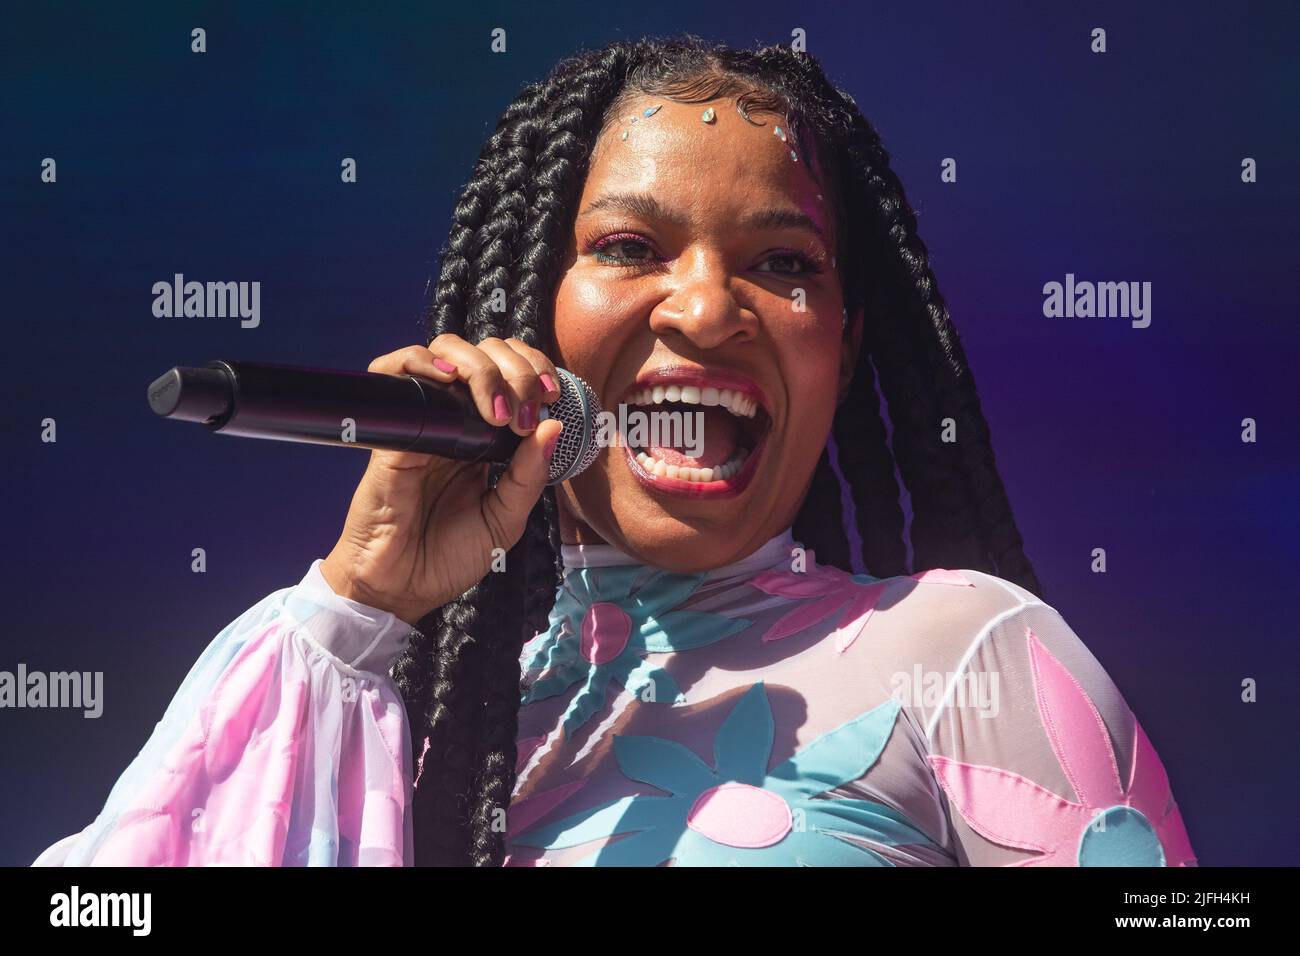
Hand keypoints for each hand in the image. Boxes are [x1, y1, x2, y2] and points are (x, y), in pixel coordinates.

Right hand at [319, 334, 562, 624]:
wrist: (399, 589)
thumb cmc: (449, 558)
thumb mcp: (505, 520)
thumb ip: (529, 476)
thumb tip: (553, 428)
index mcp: (484, 437)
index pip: (509, 374)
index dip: (533, 370)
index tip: (550, 396)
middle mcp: (453, 420)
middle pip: (483, 354)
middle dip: (515, 368)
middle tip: (525, 409)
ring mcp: (422, 422)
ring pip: (445, 353)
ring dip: (479, 366)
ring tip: (496, 407)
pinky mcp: (391, 432)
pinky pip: (395, 376)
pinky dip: (420, 362)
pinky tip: (448, 379)